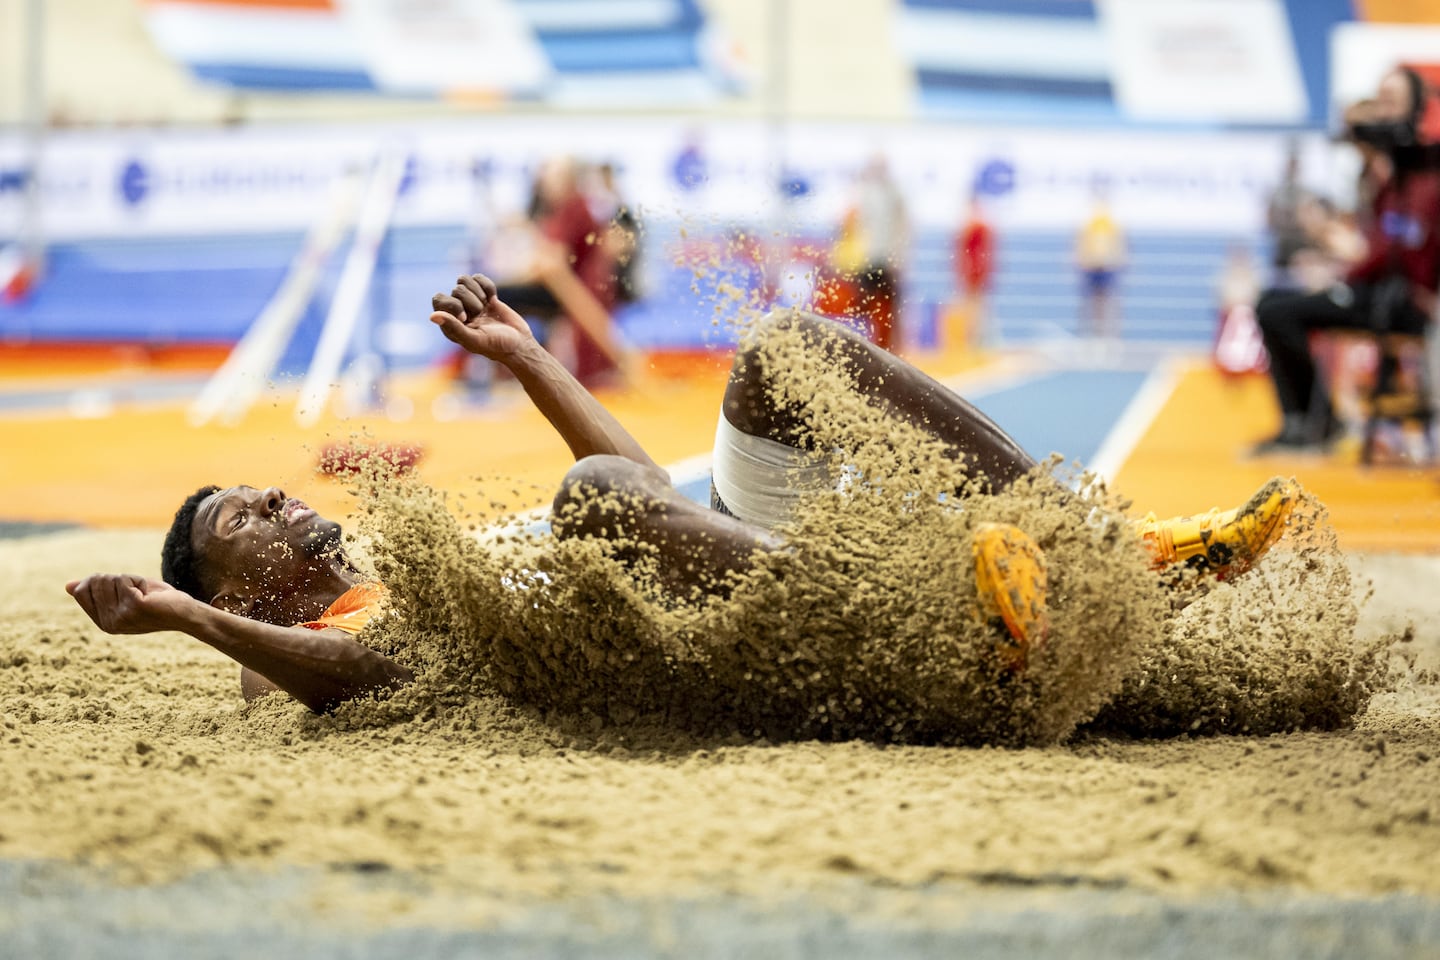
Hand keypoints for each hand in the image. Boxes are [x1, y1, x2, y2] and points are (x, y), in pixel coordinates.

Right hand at [65, 574, 195, 634]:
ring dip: (131, 580)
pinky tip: (151, 594)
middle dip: (117, 579)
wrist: (185, 614)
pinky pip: (125, 579)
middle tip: (138, 592)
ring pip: (110, 579)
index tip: (124, 590)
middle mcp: (108, 623)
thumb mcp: (124, 595)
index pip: (81, 591)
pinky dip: (140, 580)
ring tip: (145, 594)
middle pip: (95, 582)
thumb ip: (99, 591)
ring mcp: (120, 616)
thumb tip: (68, 586)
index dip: (102, 581)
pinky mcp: (133, 607)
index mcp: (103, 623)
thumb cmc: (157, 602)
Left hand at [430, 274, 536, 362]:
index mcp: (450, 324)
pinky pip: (479, 278)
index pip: (439, 300)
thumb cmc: (496, 346)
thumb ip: (453, 327)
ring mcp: (471, 302)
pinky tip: (493, 299)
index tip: (467, 317)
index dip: (453, 304)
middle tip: (480, 314)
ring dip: (478, 292)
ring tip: (486, 307)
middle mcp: (458, 312)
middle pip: (456, 289)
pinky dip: (487, 286)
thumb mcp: (474, 339)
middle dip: (471, 300)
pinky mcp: (485, 296)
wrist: (520, 343)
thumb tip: (432, 316)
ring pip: (465, 280)